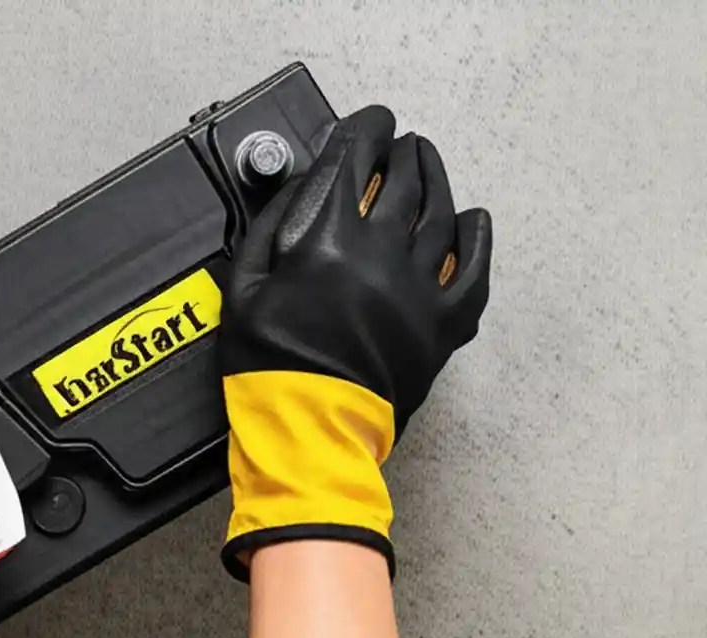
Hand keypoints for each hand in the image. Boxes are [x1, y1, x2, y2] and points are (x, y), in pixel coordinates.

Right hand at [219, 105, 491, 579]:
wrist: (308, 433)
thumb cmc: (269, 366)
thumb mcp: (244, 289)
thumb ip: (270, 230)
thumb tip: (298, 190)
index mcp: (329, 241)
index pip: (356, 160)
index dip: (365, 130)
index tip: (369, 121)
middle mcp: (381, 254)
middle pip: (406, 179)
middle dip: (404, 152)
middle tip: (400, 144)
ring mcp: (420, 289)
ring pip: (442, 215)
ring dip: (437, 180)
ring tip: (429, 165)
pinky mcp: (443, 324)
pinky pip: (473, 271)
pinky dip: (476, 240)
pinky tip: (474, 220)